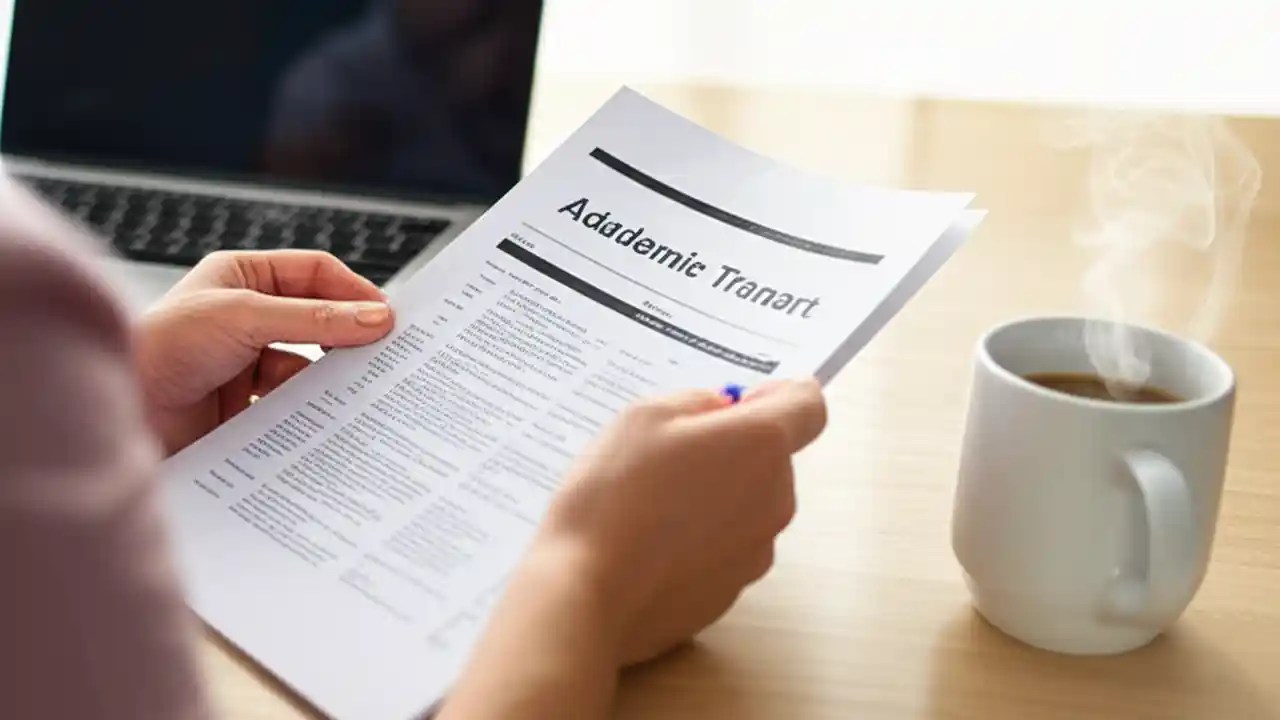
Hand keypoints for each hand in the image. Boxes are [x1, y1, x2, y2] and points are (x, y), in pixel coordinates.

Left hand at [134, 250, 394, 453]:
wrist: (119, 414)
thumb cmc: (159, 349)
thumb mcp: (243, 318)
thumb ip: (313, 319)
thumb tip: (375, 317)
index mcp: (241, 278)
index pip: (314, 273)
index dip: (352, 289)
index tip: (386, 317)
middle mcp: (245, 317)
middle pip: (317, 319)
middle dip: (349, 335)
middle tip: (386, 353)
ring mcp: (246, 364)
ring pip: (309, 365)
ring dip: (331, 377)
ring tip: (359, 391)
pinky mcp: (246, 407)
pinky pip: (294, 404)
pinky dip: (313, 411)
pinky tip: (326, 419)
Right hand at [534, 379, 826, 664]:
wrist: (588, 594)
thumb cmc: (614, 496)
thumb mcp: (643, 417)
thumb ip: (695, 401)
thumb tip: (721, 409)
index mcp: (761, 445)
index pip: (808, 405)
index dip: (779, 394)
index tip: (737, 401)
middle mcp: (775, 498)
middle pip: (771, 457)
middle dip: (731, 447)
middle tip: (670, 453)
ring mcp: (758, 550)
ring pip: (748, 503)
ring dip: (715, 493)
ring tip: (652, 501)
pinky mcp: (734, 589)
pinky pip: (727, 546)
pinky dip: (701, 537)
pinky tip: (652, 542)